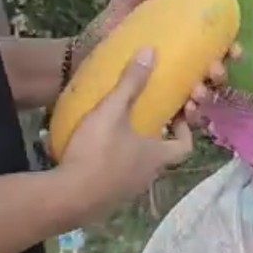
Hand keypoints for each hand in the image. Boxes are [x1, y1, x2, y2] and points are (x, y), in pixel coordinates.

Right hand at [55, 49, 192, 225]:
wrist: (67, 197)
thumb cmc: (97, 152)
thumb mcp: (113, 111)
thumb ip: (131, 83)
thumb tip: (151, 51)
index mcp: (157, 156)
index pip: (185, 145)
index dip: (185, 128)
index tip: (177, 112)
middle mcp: (148, 177)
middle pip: (162, 155)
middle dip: (158, 135)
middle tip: (146, 114)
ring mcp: (127, 191)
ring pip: (139, 167)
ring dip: (135, 149)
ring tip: (119, 128)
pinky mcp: (107, 200)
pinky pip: (117, 178)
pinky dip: (114, 164)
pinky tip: (96, 150)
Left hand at [75, 0, 240, 124]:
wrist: (71, 67)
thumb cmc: (100, 36)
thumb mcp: (120, 9)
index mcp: (174, 43)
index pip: (211, 45)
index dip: (228, 48)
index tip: (233, 50)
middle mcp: (176, 67)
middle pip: (211, 72)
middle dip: (219, 73)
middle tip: (212, 72)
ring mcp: (166, 90)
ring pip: (199, 95)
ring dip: (205, 94)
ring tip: (196, 93)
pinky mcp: (154, 111)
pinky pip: (180, 117)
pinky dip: (189, 115)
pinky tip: (186, 111)